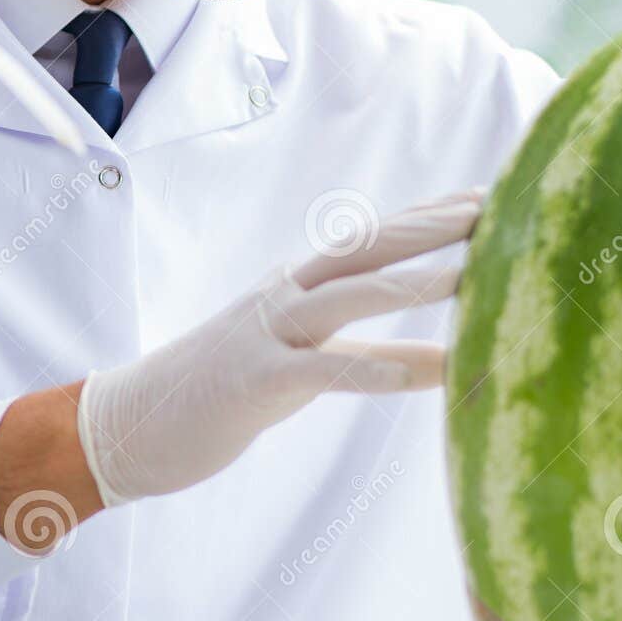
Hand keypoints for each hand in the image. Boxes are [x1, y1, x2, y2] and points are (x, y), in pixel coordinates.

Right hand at [75, 188, 483, 506]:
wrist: (127, 427)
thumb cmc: (228, 394)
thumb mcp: (313, 371)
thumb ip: (380, 360)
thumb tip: (450, 359)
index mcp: (301, 286)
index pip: (376, 237)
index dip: (432, 213)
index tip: (492, 193)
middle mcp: (287, 295)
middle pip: (368, 247)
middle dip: (431, 225)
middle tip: (494, 208)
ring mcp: (267, 333)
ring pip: (346, 295)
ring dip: (411, 282)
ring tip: (471, 275)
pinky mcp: (252, 381)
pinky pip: (319, 372)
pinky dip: (372, 369)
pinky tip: (419, 375)